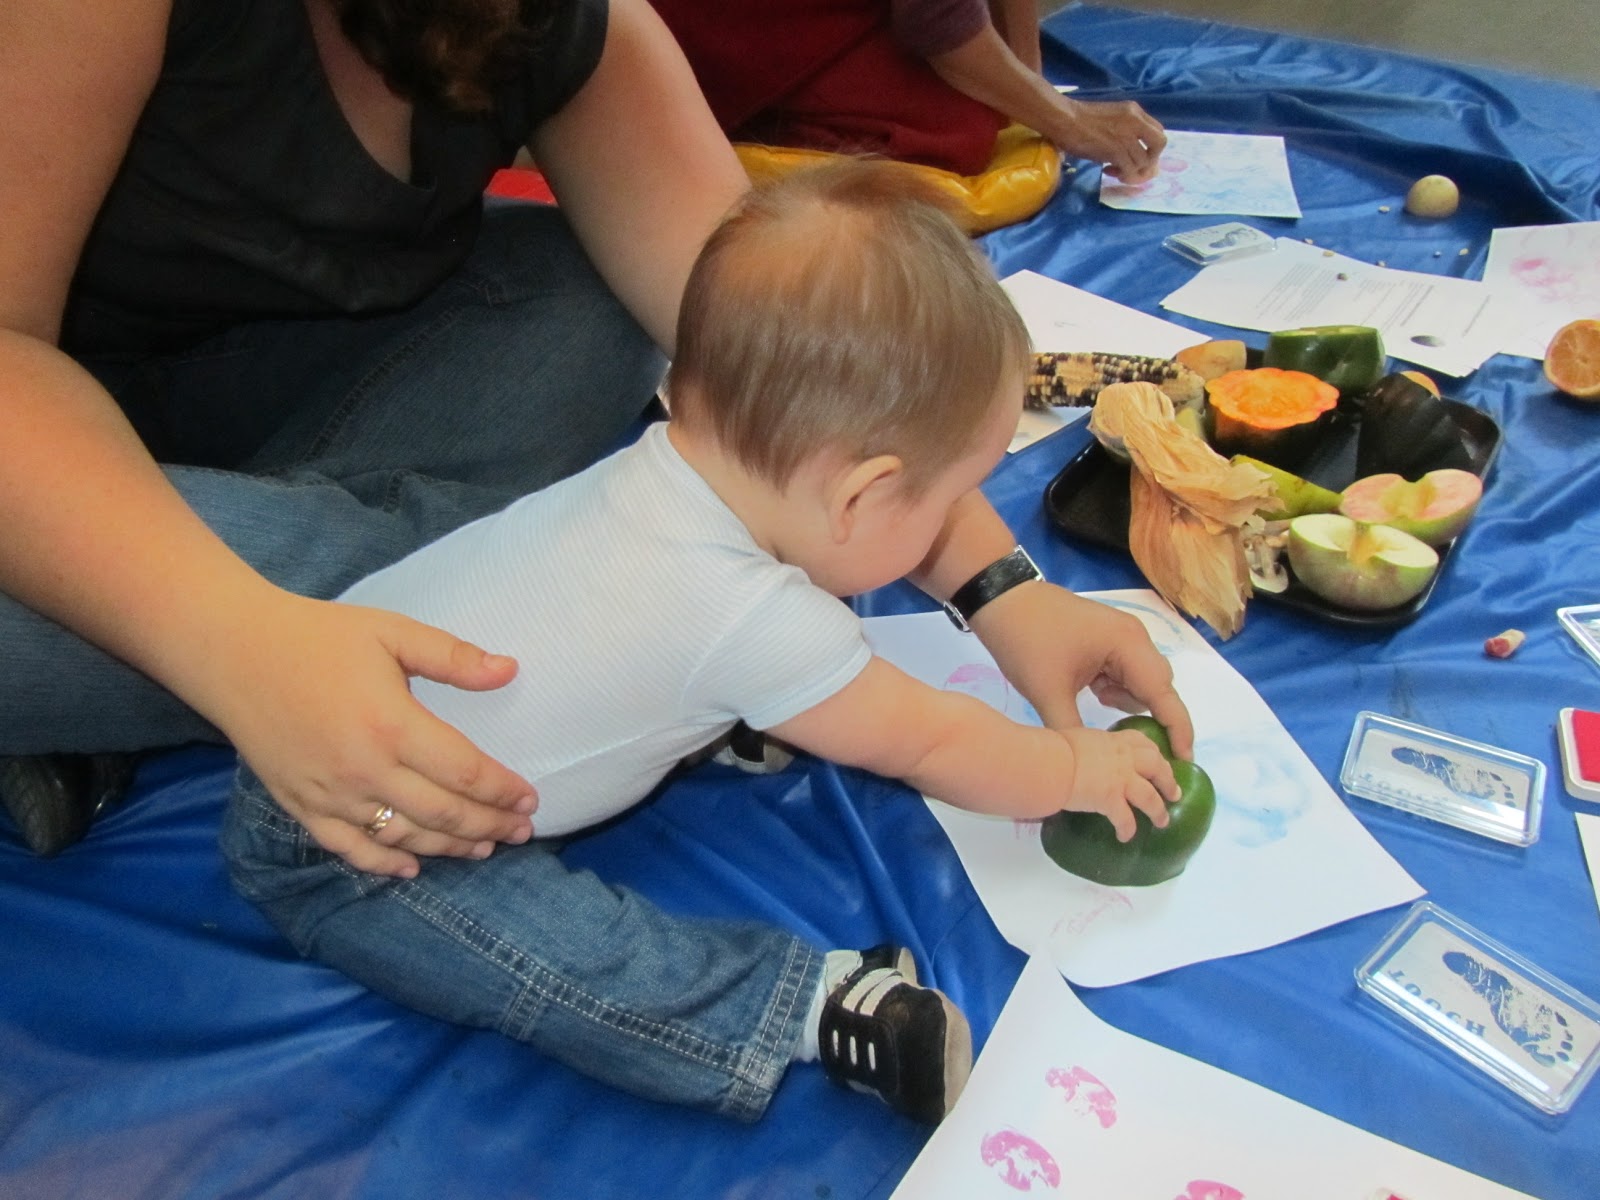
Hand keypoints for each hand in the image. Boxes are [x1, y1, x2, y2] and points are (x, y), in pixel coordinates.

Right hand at [209, 593, 537, 876]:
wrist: (233, 652)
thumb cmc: (318, 636)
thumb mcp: (392, 632)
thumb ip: (453, 657)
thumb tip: (510, 670)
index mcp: (393, 725)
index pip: (466, 774)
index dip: (504, 792)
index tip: (530, 801)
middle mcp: (365, 770)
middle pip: (443, 815)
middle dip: (490, 827)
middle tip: (521, 832)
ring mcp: (330, 794)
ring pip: (403, 838)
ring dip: (449, 849)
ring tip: (483, 848)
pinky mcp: (301, 806)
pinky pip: (349, 848)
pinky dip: (384, 864)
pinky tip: (412, 869)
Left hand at [971, 582, 1194, 760]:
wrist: (1000, 600)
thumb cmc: (1025, 641)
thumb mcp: (1047, 694)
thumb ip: (1074, 733)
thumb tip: (1086, 770)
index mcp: (1129, 645)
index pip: (1164, 695)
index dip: (1177, 730)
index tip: (1182, 763)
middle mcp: (1135, 638)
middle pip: (1156, 688)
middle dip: (1142, 714)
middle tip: (1121, 737)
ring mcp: (1123, 636)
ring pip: (1139, 683)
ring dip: (1121, 699)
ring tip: (1090, 696)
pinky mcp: (1109, 639)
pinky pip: (1124, 673)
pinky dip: (1112, 687)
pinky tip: (1088, 688)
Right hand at [1053, 97, 1165, 183]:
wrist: (1064, 119)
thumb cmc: (1079, 119)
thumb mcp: (1111, 117)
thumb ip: (1126, 130)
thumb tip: (1133, 155)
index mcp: (1135, 111)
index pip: (1157, 130)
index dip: (1151, 147)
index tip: (1138, 155)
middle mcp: (1136, 121)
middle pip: (1160, 144)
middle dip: (1151, 160)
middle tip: (1136, 167)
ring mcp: (1127, 136)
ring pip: (1143, 162)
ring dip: (1131, 171)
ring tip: (1114, 170)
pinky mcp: (1117, 150)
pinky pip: (1130, 170)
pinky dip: (1122, 175)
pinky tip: (1107, 170)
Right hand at [1057, 725, 1178, 841]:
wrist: (1050, 762)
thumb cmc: (1056, 748)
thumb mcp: (1076, 738)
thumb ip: (1085, 747)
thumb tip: (1075, 756)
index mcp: (1114, 742)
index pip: (1142, 743)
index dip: (1154, 753)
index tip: (1158, 760)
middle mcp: (1123, 759)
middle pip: (1157, 767)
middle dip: (1168, 780)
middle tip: (1174, 794)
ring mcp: (1120, 780)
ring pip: (1150, 796)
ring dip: (1158, 810)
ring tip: (1163, 821)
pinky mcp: (1111, 800)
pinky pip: (1125, 819)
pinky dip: (1127, 829)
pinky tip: (1125, 837)